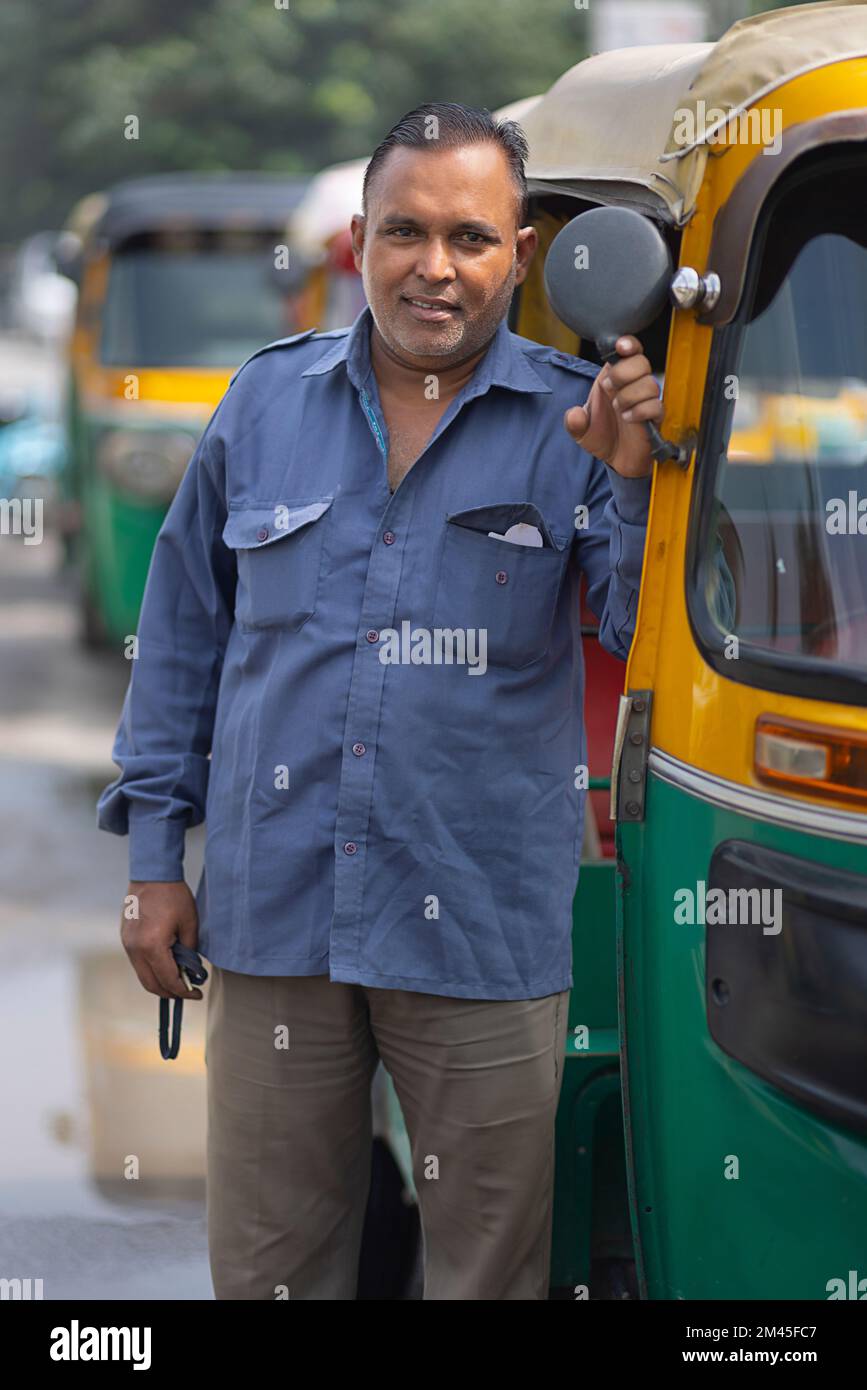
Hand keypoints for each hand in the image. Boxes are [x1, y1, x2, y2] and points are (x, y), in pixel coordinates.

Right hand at [121, 880, 202, 1000]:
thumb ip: (189, 951)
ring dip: (160, 982)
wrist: (152, 874)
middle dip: (170, 993)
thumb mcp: (190, 923)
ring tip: (178, 980)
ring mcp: (127, 944)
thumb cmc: (173, 895)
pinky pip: (138, 963)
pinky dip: (151, 970)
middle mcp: (135, 949)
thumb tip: (189, 970)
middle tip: (187, 992)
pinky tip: (166, 965)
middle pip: (151, 984)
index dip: (184, 991)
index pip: (168, 979)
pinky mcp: (125, 938)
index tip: (196, 993)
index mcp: (152, 945)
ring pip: (142, 975)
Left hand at [563, 335, 662, 478]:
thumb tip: (575, 415)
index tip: (620, 347)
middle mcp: (632, 385)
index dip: (628, 344)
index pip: (629, 351)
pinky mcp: (655, 417)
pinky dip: (640, 411)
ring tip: (618, 409)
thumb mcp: (580, 431)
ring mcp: (645, 400)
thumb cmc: (603, 437)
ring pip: (650, 384)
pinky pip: (656, 406)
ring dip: (630, 396)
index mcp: (615, 378)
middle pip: (641, 362)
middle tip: (609, 388)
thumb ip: (574, 422)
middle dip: (623, 373)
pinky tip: (628, 419)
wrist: (617, 461)